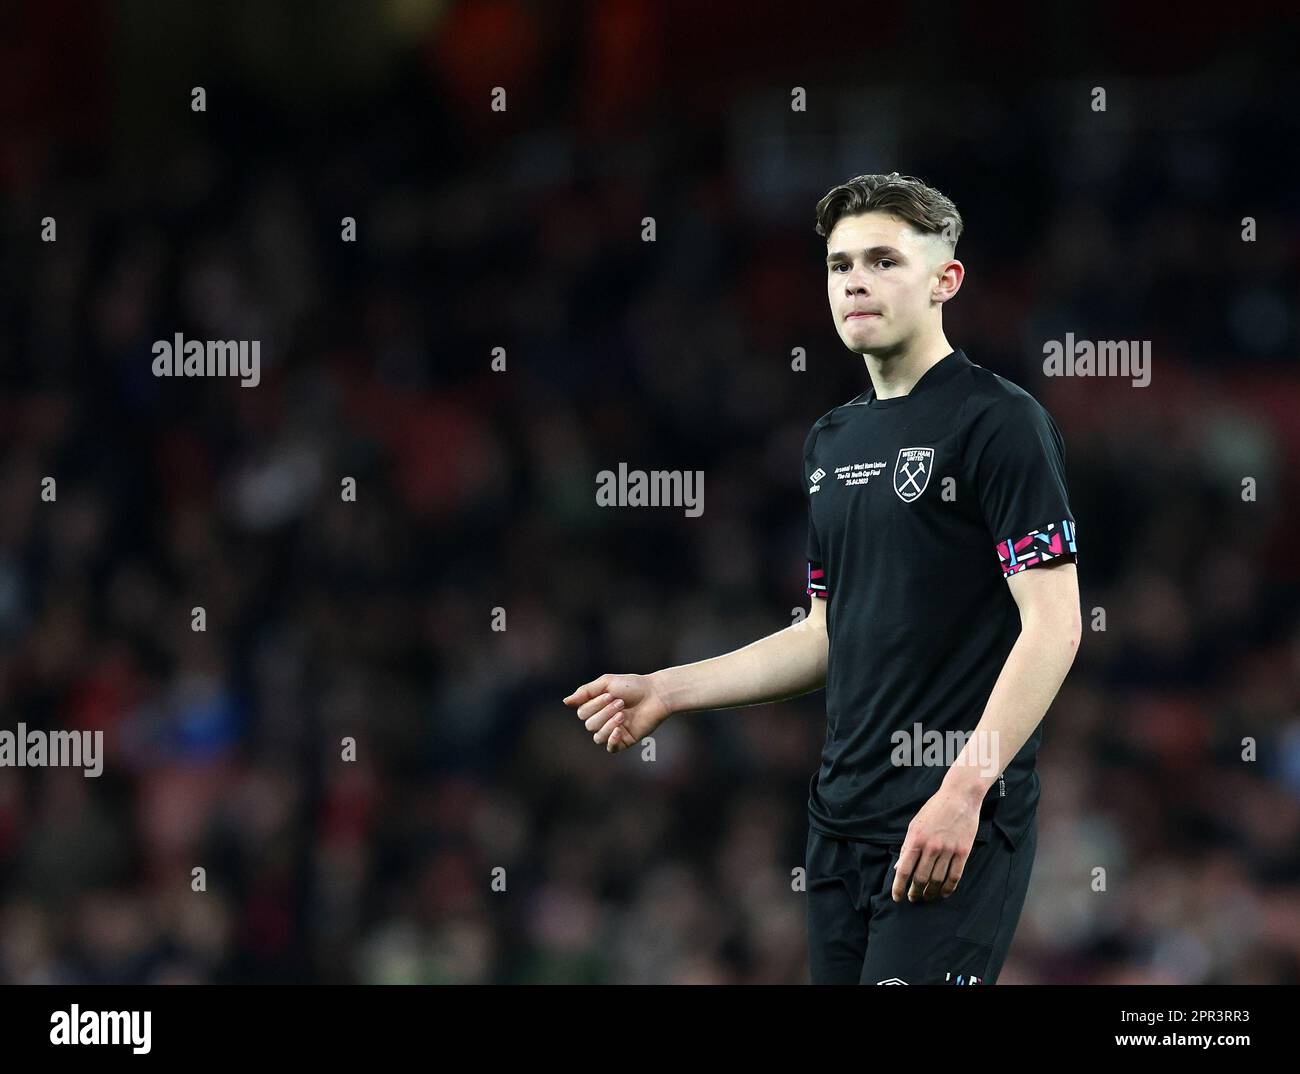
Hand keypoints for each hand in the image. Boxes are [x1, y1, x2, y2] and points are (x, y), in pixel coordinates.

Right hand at [564, 673, 670, 753]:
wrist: (656, 695)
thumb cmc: (632, 686)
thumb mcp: (606, 683)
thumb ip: (585, 692)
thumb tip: (565, 702)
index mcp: (595, 707)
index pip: (582, 713)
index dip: (594, 705)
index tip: (610, 694)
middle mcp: (602, 720)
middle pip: (589, 725)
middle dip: (604, 712)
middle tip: (620, 702)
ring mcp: (613, 731)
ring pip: (597, 737)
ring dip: (609, 724)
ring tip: (623, 714)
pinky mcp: (625, 741)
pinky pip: (611, 748)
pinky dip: (612, 740)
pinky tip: (619, 730)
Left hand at [891, 786, 980, 902]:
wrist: (959, 797)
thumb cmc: (934, 809)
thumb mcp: (915, 824)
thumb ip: (907, 846)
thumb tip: (898, 866)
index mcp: (916, 839)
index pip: (904, 869)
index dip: (899, 887)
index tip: (897, 897)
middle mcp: (931, 846)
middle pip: (921, 878)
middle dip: (915, 892)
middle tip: (913, 899)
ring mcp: (948, 850)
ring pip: (937, 880)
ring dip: (930, 893)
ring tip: (926, 897)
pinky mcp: (963, 851)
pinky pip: (955, 876)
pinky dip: (948, 888)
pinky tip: (943, 893)